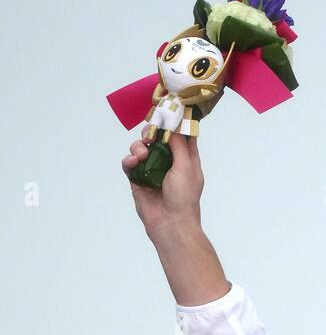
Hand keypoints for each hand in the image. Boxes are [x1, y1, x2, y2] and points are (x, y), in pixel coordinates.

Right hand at [122, 126, 204, 241]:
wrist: (170, 224)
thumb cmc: (184, 199)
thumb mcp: (187, 166)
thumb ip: (179, 144)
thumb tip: (174, 124)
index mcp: (185, 159)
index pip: (180, 135)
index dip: (173, 122)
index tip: (166, 111)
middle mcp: (168, 162)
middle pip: (156, 138)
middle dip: (150, 132)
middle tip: (150, 135)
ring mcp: (152, 170)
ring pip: (140, 148)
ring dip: (138, 146)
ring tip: (141, 155)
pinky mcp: (138, 180)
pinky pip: (129, 164)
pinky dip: (129, 160)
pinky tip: (133, 162)